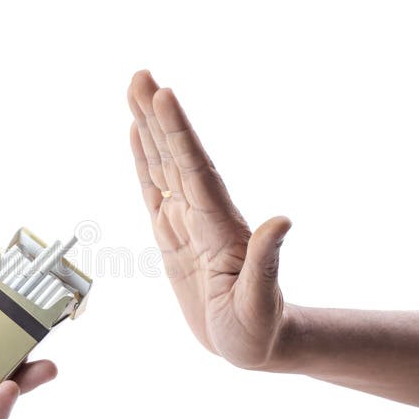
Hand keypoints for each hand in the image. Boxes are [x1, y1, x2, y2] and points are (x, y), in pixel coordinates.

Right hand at [127, 71, 292, 369]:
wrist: (253, 343)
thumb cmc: (257, 331)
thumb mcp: (260, 304)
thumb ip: (266, 263)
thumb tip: (283, 220)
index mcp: (221, 227)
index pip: (196, 172)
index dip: (178, 135)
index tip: (164, 96)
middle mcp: (203, 215)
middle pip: (176, 157)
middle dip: (158, 117)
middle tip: (140, 76)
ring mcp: (186, 222)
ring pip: (162, 166)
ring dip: (148, 128)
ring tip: (136, 91)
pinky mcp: (172, 234)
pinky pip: (153, 191)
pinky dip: (142, 161)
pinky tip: (136, 136)